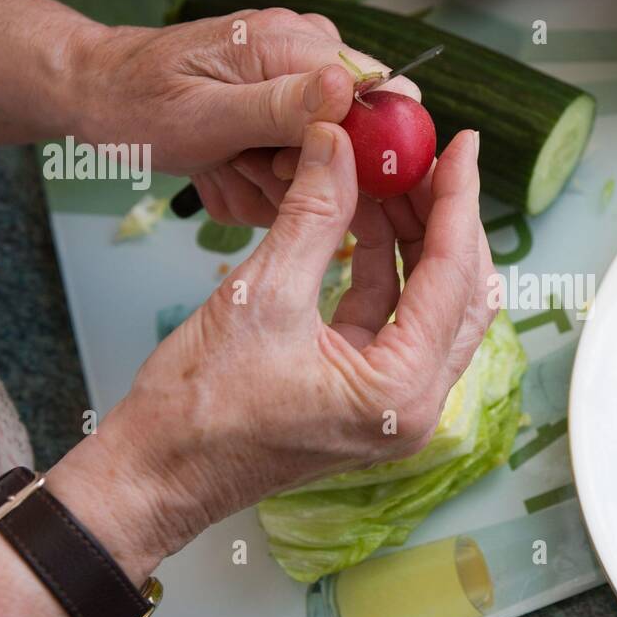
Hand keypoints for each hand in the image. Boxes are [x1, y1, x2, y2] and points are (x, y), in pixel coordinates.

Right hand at [47, 122, 493, 574]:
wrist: (154, 473)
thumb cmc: (199, 406)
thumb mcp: (262, 295)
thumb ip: (313, 214)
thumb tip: (338, 142)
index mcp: (402, 390)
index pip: (452, 277)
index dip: (458, 201)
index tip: (462, 143)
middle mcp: (413, 403)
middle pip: (458, 292)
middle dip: (444, 218)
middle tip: (425, 155)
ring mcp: (391, 401)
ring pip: (429, 302)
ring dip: (414, 238)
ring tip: (389, 174)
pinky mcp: (364, 392)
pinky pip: (392, 316)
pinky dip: (383, 266)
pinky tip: (363, 215)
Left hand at [72, 8, 418, 225]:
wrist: (93, 93)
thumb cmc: (136, 103)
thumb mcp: (205, 115)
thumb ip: (282, 106)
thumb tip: (351, 86)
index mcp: (291, 42)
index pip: (381, 89)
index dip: (364, 147)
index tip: (307, 174)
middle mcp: (303, 53)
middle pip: (353, 134)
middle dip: (300, 169)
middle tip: (241, 166)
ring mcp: (294, 79)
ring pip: (323, 156)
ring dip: (273, 178)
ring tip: (223, 164)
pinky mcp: (281, 104)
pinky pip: (298, 157)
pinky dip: (261, 176)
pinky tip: (224, 166)